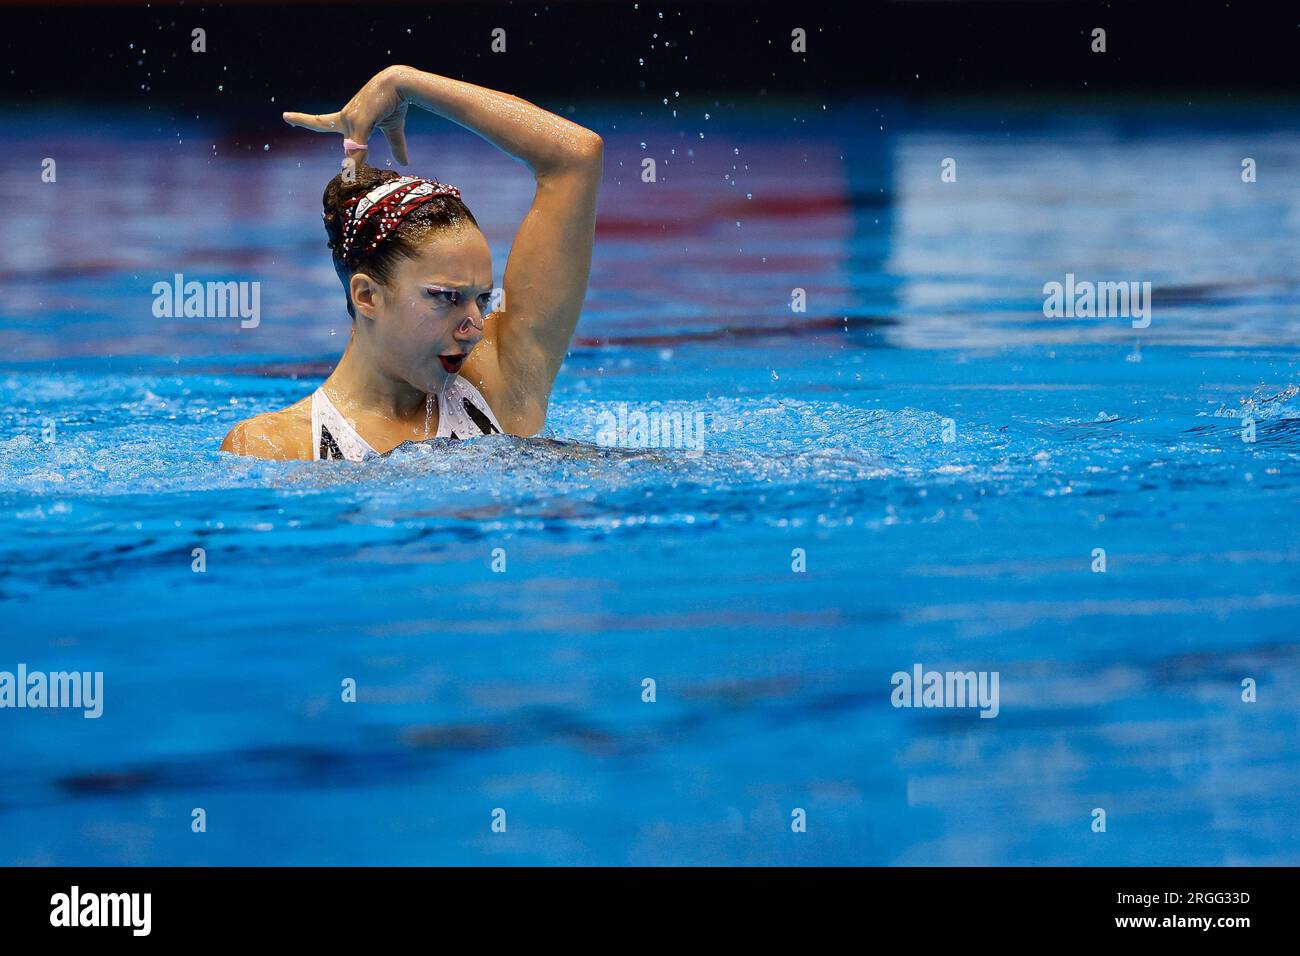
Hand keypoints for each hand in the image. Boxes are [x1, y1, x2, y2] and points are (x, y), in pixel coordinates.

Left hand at [282, 66, 412, 167]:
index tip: (286, 116)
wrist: (400, 83)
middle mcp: (346, 117)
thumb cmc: (394, 102)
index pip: (322, 122)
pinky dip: (357, 159)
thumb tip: (404, 163)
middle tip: (285, 116)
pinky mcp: (360, 121)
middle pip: (343, 143)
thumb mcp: (392, 128)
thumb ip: (396, 146)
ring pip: (351, 149)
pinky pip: (357, 146)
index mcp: (349, 118)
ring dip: (354, 163)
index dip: (304, 120)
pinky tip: (354, 170)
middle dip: (307, 121)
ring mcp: (351, 119)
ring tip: (349, 174)